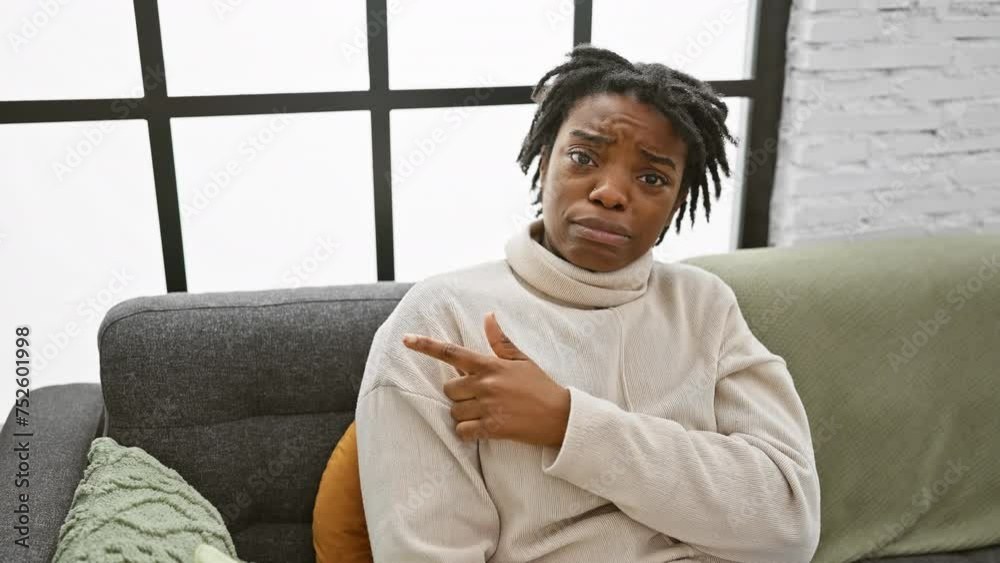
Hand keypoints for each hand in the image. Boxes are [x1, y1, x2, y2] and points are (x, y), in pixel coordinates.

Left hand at [401, 311, 570, 447]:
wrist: (560, 416)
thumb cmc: (540, 386)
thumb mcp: (522, 360)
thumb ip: (500, 341)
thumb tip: (488, 316)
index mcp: (491, 365)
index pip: (452, 352)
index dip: (426, 346)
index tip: (406, 340)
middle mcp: (486, 384)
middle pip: (450, 388)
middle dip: (459, 393)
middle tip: (477, 396)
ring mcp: (488, 407)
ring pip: (454, 410)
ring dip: (463, 413)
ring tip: (484, 412)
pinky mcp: (492, 428)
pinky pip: (462, 430)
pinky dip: (466, 431)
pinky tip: (480, 428)